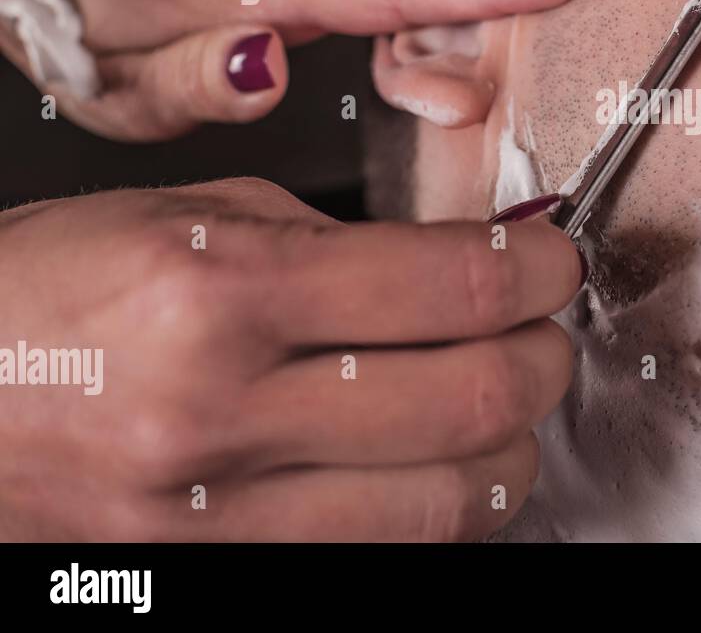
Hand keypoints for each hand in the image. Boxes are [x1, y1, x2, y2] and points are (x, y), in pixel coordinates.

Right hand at [0, 178, 580, 540]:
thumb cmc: (45, 298)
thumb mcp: (186, 219)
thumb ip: (338, 241)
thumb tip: (469, 263)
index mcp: (217, 289)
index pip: (455, 287)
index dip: (541, 269)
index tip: (554, 261)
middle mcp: (220, 413)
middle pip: (474, 401)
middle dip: (544, 356)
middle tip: (540, 329)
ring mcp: (214, 518)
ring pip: (450, 504)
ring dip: (508, 447)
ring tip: (497, 402)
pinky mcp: (214, 577)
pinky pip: (385, 556)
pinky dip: (439, 508)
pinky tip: (429, 463)